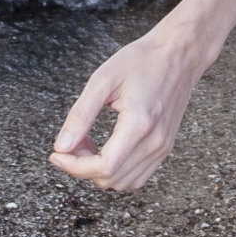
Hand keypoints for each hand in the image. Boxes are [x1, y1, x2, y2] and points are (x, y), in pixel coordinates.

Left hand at [49, 25, 202, 192]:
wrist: (179, 54)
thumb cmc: (143, 60)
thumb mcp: (103, 80)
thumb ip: (80, 115)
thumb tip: (62, 146)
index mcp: (139, 124)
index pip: (103, 167)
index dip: (73, 166)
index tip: (56, 154)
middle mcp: (155, 142)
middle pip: (110, 178)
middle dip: (82, 166)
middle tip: (71, 141)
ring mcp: (162, 147)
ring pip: (122, 182)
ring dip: (98, 170)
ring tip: (88, 143)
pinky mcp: (164, 147)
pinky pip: (137, 176)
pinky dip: (116, 170)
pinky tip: (106, 149)